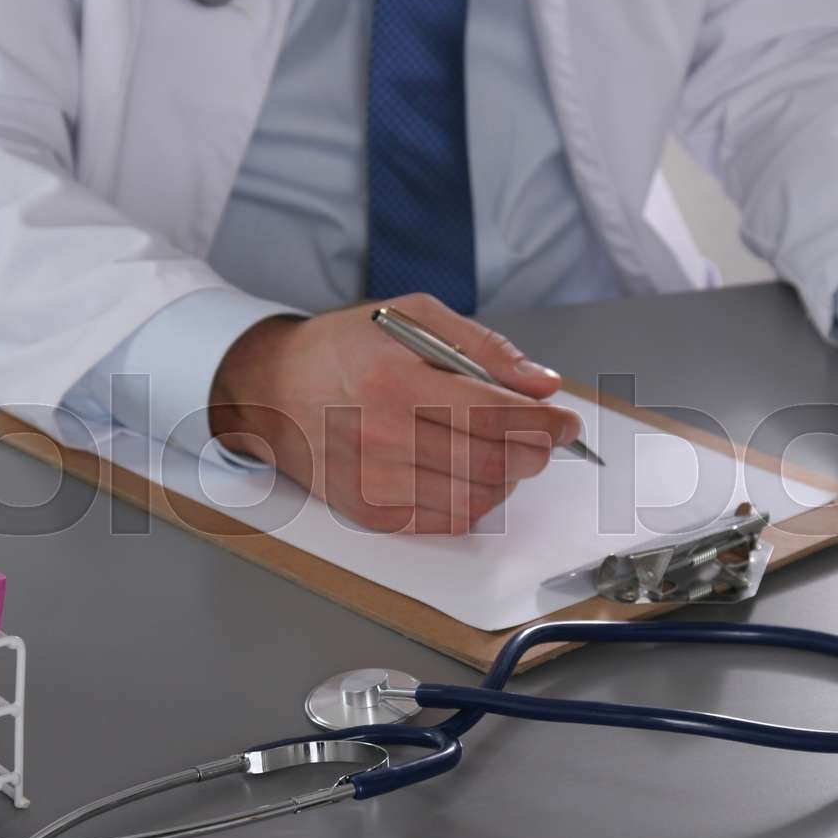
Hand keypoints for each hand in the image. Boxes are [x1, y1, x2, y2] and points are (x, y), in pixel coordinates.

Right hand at [208, 293, 581, 533]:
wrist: (271, 388)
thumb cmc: (342, 349)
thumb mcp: (411, 316)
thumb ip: (483, 348)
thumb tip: (541, 384)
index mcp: (395, 382)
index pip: (496, 415)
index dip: (546, 424)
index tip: (566, 422)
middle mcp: (380, 436)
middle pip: (492, 465)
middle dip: (534, 454)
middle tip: (542, 440)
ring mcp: (371, 480)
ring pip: (474, 500)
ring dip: (505, 481)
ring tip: (501, 454)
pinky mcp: (367, 511)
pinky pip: (444, 521)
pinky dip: (472, 502)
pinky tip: (468, 476)